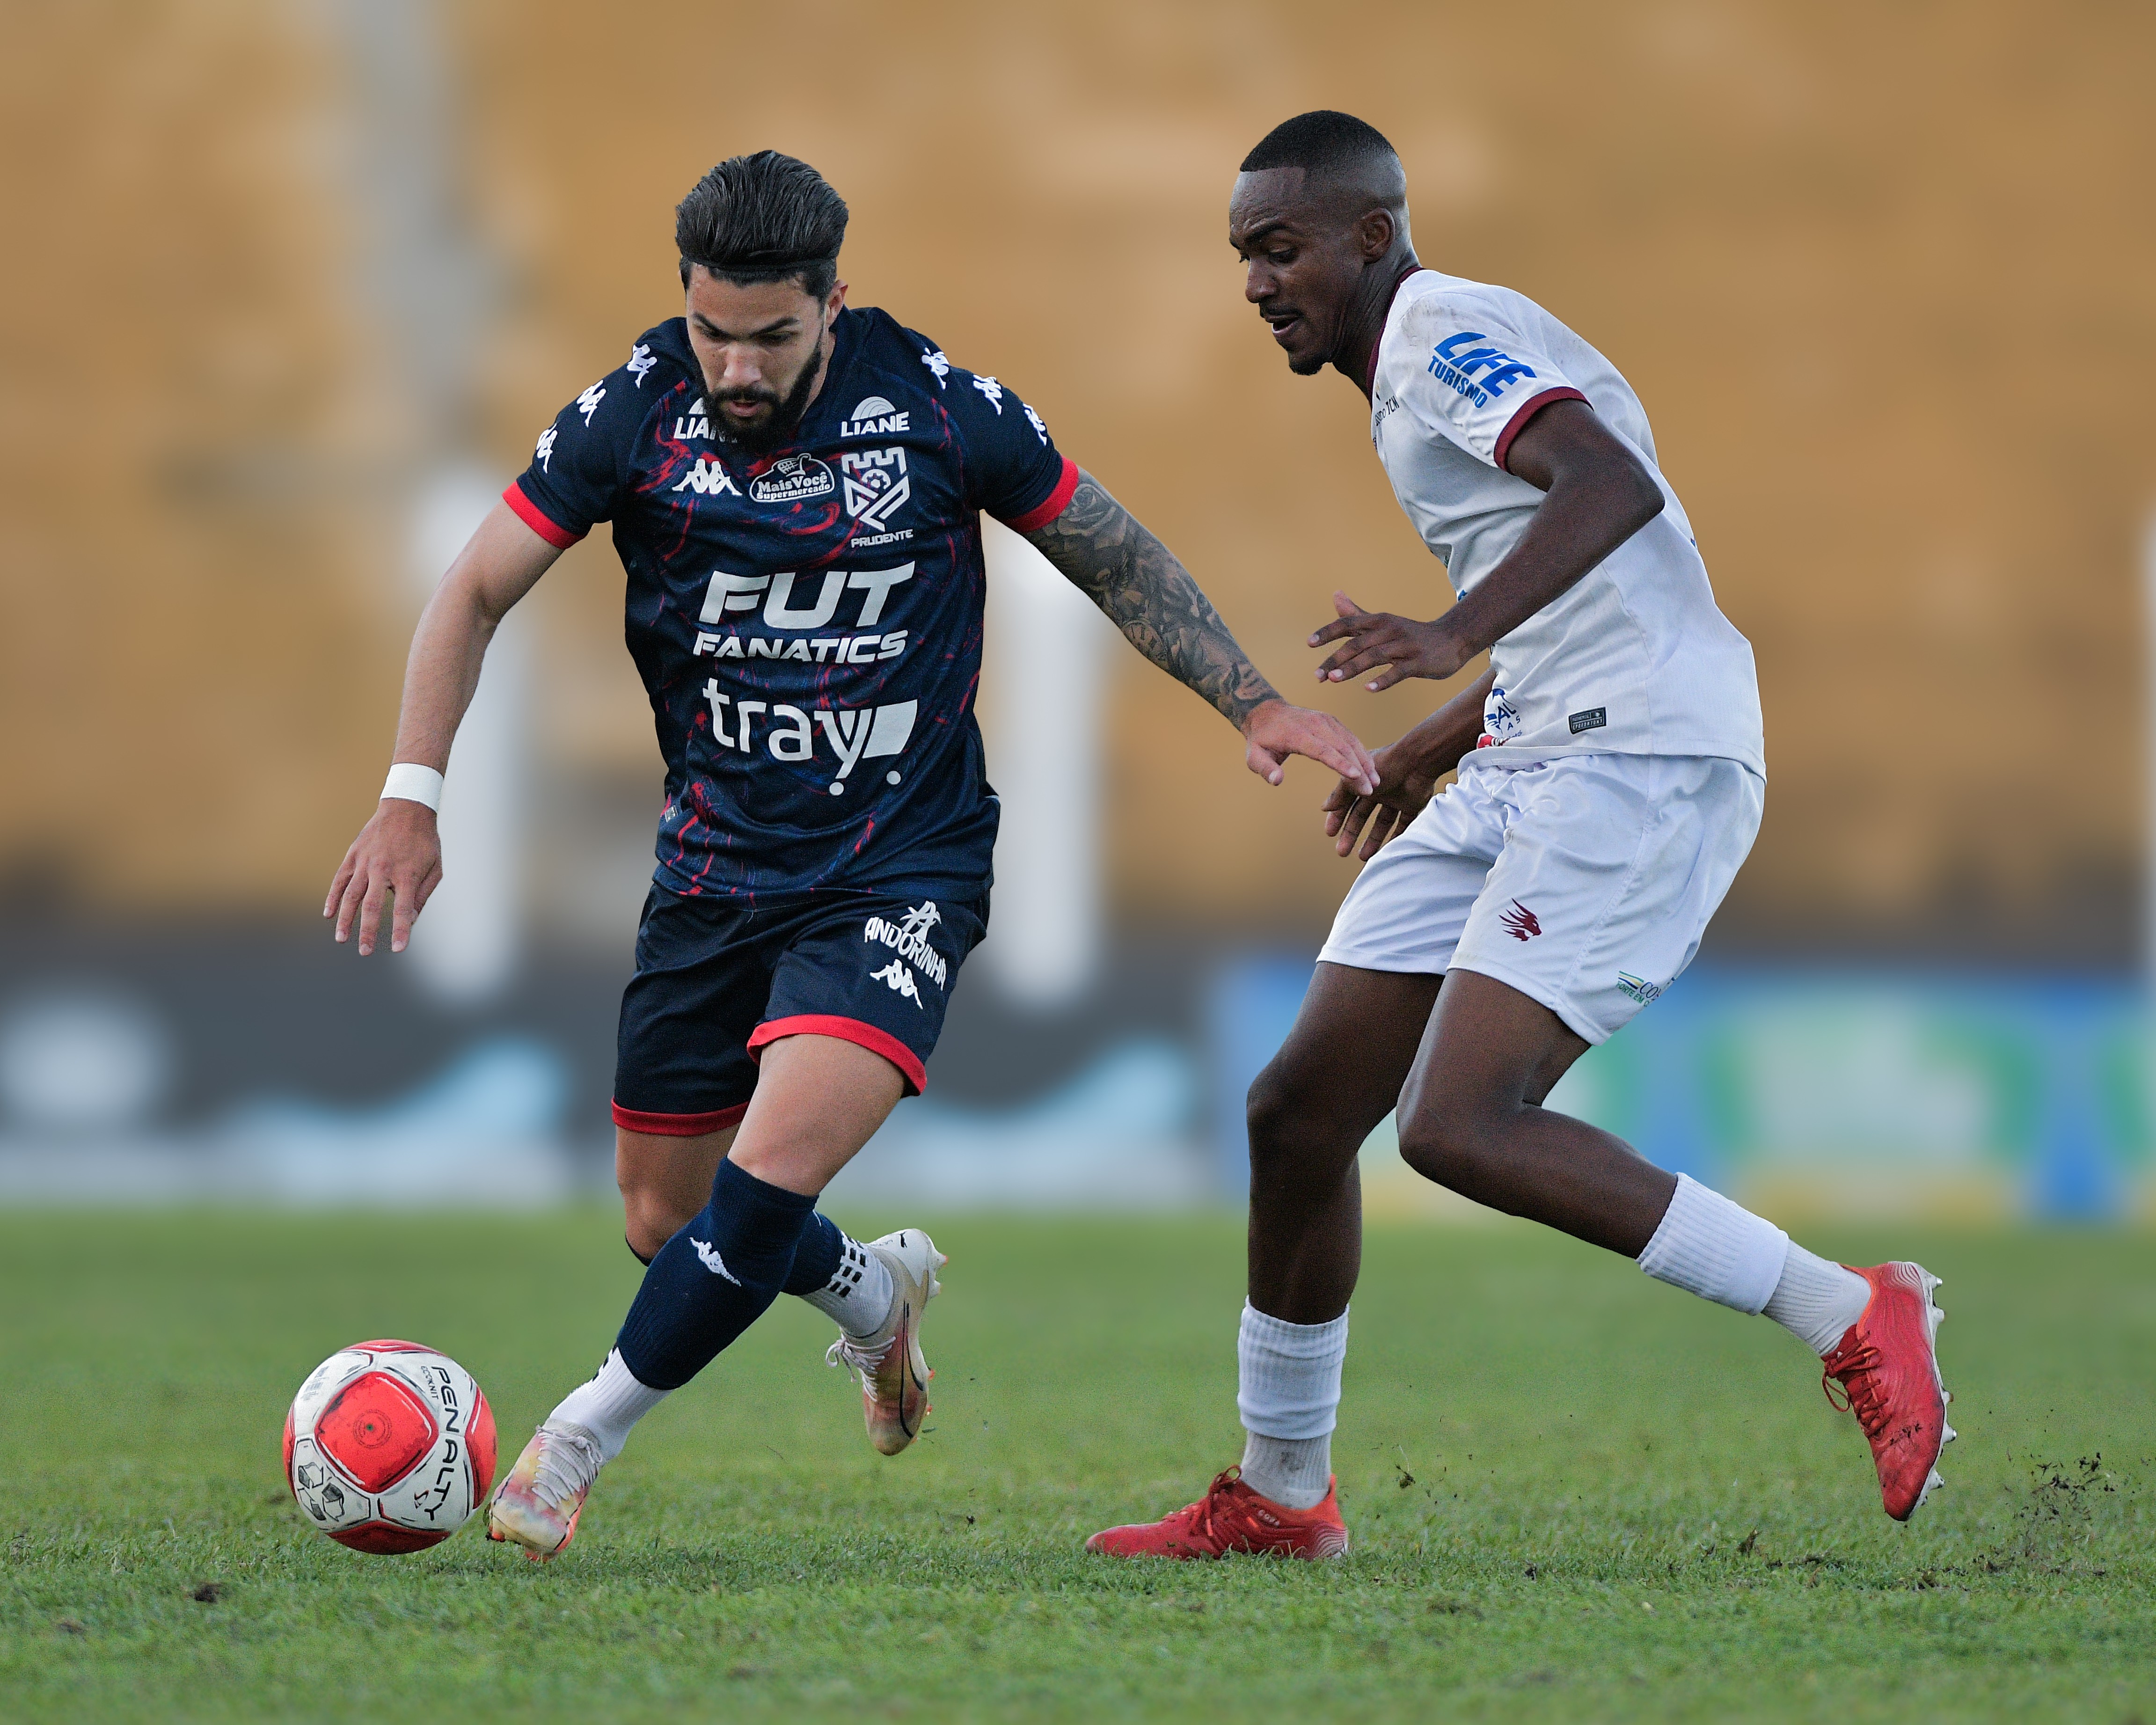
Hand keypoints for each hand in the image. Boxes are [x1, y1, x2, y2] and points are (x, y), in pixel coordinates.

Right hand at [325, 799, 442, 955]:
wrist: (406, 809)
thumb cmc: (424, 841)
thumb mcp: (435, 867)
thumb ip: (423, 895)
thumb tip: (412, 919)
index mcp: (408, 874)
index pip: (404, 909)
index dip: (402, 930)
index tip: (399, 949)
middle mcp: (384, 870)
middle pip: (373, 906)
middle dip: (368, 931)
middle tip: (365, 952)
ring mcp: (365, 862)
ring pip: (351, 895)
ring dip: (345, 919)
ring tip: (342, 939)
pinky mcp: (353, 856)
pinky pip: (339, 880)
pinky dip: (333, 897)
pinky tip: (328, 914)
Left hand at [1242, 698, 1377, 794]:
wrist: (1266, 712)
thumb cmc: (1260, 739)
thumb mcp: (1253, 756)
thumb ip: (1265, 769)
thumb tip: (1277, 780)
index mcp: (1297, 734)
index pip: (1322, 750)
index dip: (1340, 763)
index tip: (1356, 777)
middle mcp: (1316, 724)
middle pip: (1342, 747)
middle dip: (1358, 769)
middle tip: (1369, 790)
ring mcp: (1327, 721)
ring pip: (1351, 741)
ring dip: (1365, 761)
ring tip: (1376, 782)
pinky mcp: (1333, 722)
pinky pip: (1351, 738)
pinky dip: (1362, 753)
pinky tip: (1370, 769)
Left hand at [1309, 591, 1470, 690]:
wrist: (1452, 639)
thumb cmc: (1411, 634)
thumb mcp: (1383, 622)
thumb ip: (1357, 614)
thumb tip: (1335, 595)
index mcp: (1379, 621)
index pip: (1348, 624)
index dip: (1328, 632)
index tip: (1309, 644)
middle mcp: (1389, 630)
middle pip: (1357, 644)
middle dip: (1335, 659)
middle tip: (1317, 676)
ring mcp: (1405, 646)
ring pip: (1375, 657)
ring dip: (1352, 668)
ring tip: (1333, 680)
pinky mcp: (1418, 662)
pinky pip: (1399, 671)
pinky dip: (1383, 680)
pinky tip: (1368, 689)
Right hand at [1322, 736, 1443, 860]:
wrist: (1419, 760)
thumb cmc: (1387, 764)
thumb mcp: (1358, 778)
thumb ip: (1341, 793)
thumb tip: (1324, 808)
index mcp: (1365, 782)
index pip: (1347, 803)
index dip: (1338, 818)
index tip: (1330, 834)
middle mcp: (1379, 790)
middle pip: (1362, 816)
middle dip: (1351, 834)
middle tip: (1341, 852)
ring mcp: (1396, 798)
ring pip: (1382, 823)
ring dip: (1372, 840)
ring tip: (1363, 857)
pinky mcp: (1413, 804)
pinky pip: (1404, 824)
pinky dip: (1397, 837)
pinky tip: (1388, 851)